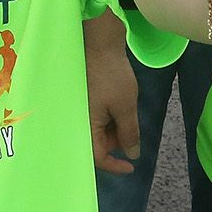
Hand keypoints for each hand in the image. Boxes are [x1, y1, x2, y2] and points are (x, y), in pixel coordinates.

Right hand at [88, 31, 140, 175]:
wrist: (98, 43)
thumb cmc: (111, 75)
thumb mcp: (126, 107)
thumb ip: (129, 134)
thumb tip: (131, 154)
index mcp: (85, 126)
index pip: (97, 157)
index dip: (114, 165)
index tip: (131, 167)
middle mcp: (79, 121)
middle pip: (97, 144)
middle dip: (117, 142)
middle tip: (132, 128)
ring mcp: (81, 110)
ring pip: (98, 130)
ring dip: (114, 128)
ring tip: (126, 110)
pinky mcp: (84, 100)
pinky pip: (96, 117)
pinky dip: (109, 117)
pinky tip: (118, 104)